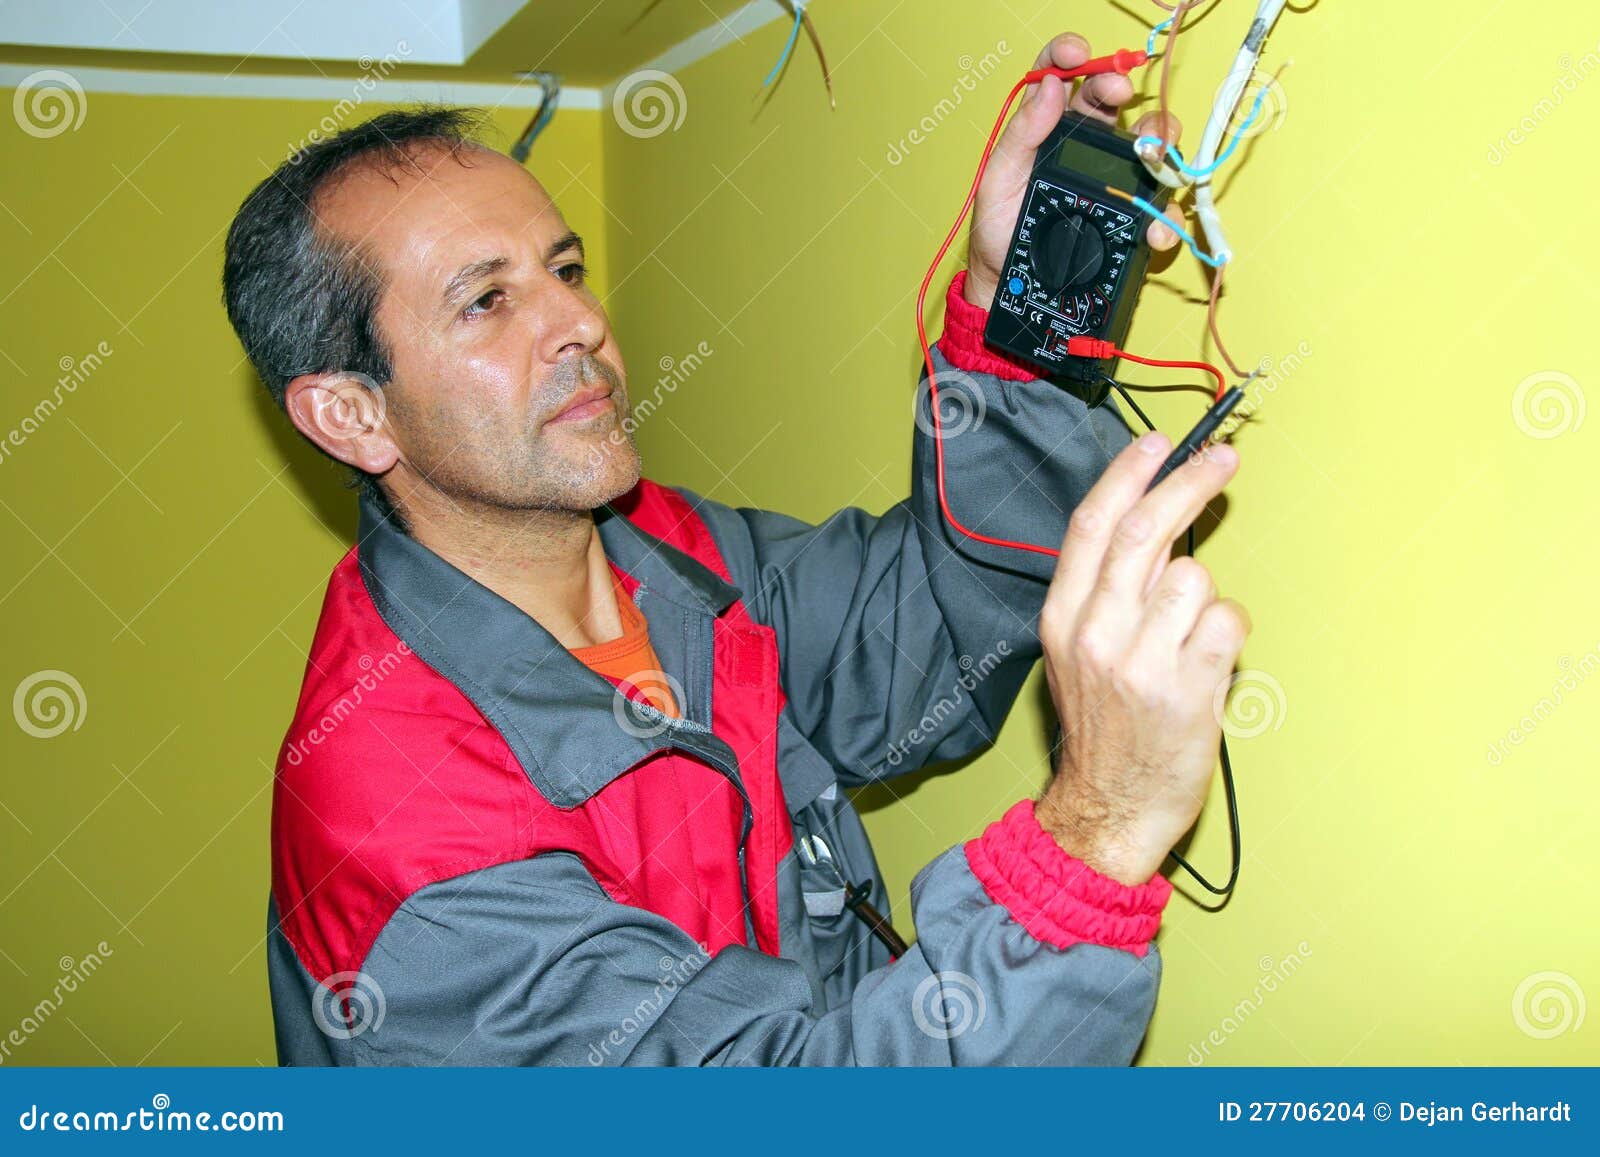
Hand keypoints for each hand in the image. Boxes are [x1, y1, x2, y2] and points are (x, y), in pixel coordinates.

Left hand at [964, 32, 1183, 311]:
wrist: (1009, 285)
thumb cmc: (999, 229)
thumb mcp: (998, 179)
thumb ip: (1021, 134)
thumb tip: (1048, 85)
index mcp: (1048, 127)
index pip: (1061, 76)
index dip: (1070, 55)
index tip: (1078, 53)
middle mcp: (1083, 144)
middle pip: (1112, 100)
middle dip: (1121, 88)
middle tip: (1120, 94)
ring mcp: (1110, 176)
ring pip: (1147, 143)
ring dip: (1159, 141)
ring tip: (1152, 155)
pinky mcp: (1128, 212)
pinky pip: (1156, 203)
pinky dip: (1163, 212)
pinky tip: (1153, 225)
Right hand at [1034, 433, 1249, 885]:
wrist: (1109, 806)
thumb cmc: (1103, 726)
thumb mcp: (1076, 652)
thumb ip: (1105, 592)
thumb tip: (1156, 526)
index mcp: (1063, 618)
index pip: (1094, 525)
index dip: (1129, 474)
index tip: (1159, 444)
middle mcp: (1096, 633)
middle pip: (1146, 532)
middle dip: (1189, 483)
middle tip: (1221, 461)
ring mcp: (1142, 662)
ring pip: (1194, 577)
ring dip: (1206, 595)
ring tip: (1192, 635)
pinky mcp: (1188, 689)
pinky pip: (1228, 622)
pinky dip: (1230, 632)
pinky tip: (1210, 660)